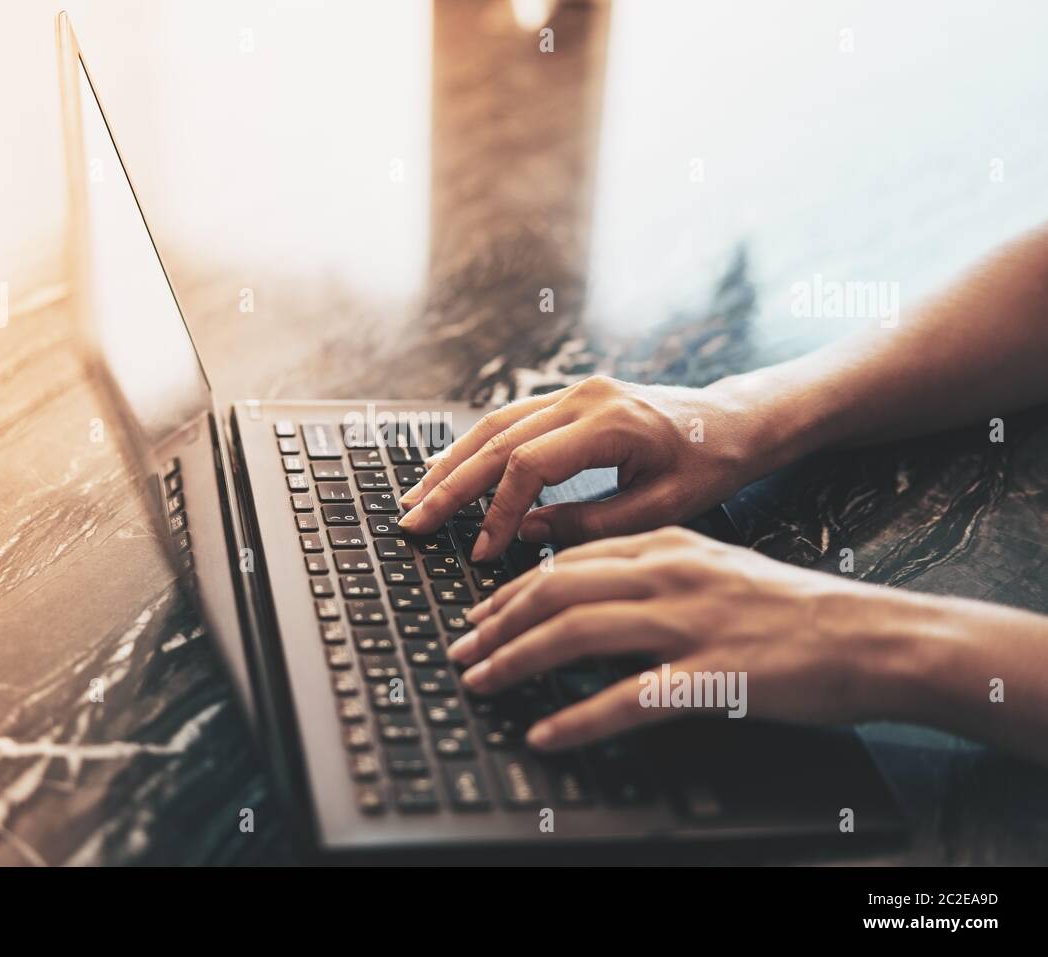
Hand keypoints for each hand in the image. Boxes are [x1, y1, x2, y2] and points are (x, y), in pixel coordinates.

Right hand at [397, 375, 767, 560]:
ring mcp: (573, 392)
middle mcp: (583, 397)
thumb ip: (590, 523)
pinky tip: (447, 467)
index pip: (528, 466)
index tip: (482, 552)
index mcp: (610, 423)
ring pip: (494, 426)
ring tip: (417, 496)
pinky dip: (474, 447)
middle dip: (450, 486)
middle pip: (497, 441)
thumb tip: (525, 533)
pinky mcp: (568, 398)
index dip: (497, 512)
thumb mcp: (660, 509)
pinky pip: (509, 420)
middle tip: (414, 521)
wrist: (732, 422)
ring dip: (451, 463)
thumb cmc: (708, 466)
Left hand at [446, 527, 947, 751]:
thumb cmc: (791, 609)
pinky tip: (545, 734)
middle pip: (557, 589)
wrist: (870, 636)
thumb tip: (588, 599)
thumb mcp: (714, 569)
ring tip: (481, 682)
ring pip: (576, 632)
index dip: (512, 589)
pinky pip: (625, 698)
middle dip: (497, 622)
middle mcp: (669, 574)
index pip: (567, 560)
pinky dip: (576, 719)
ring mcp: (689, 622)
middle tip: (463, 650)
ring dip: (516, 660)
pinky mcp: (711, 675)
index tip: (481, 616)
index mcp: (668, 545)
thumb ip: (653, 575)